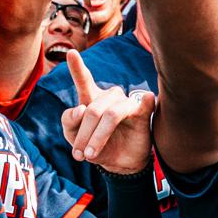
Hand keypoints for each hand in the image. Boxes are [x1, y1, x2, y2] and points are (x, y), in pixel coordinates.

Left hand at [61, 50, 155, 173]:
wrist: (120, 164)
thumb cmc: (95, 146)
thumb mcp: (74, 138)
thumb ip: (69, 122)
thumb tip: (82, 108)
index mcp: (91, 99)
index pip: (84, 81)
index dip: (77, 67)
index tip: (71, 53)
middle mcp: (109, 97)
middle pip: (92, 110)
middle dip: (83, 135)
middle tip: (79, 155)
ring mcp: (126, 104)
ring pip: (110, 114)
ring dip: (98, 137)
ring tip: (91, 155)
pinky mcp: (142, 113)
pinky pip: (144, 104)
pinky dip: (145, 100)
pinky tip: (147, 97)